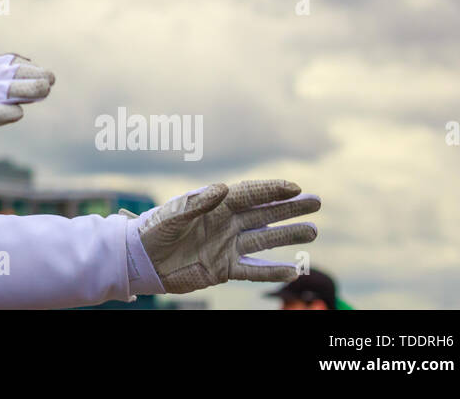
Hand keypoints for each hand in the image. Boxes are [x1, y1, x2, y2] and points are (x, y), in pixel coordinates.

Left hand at [127, 179, 319, 294]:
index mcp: (214, 205)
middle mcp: (226, 223)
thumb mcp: (173, 215)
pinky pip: (253, 270)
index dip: (272, 190)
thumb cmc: (154, 231)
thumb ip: (198, 203)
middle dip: (290, 208)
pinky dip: (272, 271)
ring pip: (264, 239)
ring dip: (288, 235)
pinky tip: (292, 270)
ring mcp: (227, 246)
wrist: (142, 260)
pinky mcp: (224, 269)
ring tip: (313, 230)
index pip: (250, 195)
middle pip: (264, 214)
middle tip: (317, 202)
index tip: (295, 187)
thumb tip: (223, 188)